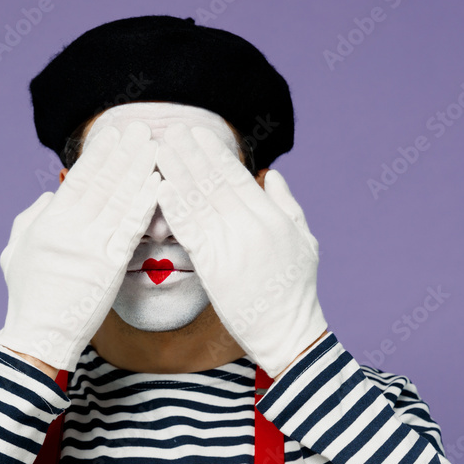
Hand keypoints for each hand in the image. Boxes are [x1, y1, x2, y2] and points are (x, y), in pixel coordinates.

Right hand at [0, 122, 159, 371]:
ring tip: (153, 147)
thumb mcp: (15, 250)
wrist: (40, 335)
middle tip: (142, 128)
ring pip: (120, 200)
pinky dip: (145, 205)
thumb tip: (52, 194)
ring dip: (139, 170)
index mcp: (48, 222)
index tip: (113, 135)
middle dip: (124, 153)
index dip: (98, 155)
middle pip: (103, 183)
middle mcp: (70, 229)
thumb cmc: (27, 296)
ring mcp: (91, 247)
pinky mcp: (110, 266)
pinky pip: (130, 230)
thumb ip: (32, 217)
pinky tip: (157, 185)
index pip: (78, 179)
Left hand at [155, 123, 327, 377]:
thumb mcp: (304, 241)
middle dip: (190, 155)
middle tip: (170, 131)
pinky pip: (189, 231)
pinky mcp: (213, 268)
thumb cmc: (295, 290)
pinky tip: (160, 189)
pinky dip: (174, 208)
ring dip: (177, 173)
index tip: (197, 133)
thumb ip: (287, 204)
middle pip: (214, 183)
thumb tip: (270, 174)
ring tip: (159, 151)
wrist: (287, 332)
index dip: (215, 153)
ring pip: (199, 202)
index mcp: (273, 218)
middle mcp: (252, 227)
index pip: (238, 177)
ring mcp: (232, 246)